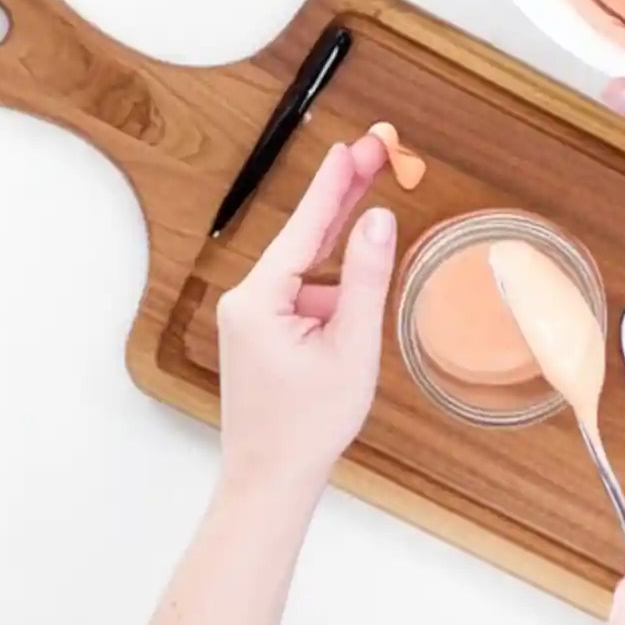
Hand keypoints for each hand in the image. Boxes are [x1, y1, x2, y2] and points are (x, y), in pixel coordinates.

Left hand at [216, 136, 395, 489]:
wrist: (271, 479)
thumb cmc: (308, 425)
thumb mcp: (352, 348)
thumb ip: (365, 278)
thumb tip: (377, 220)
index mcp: (260, 299)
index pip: (305, 226)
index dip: (335, 182)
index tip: (355, 144)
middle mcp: (246, 300)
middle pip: (304, 239)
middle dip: (342, 203)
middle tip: (374, 155)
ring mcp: (250, 317)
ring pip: (308, 277)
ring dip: (343, 285)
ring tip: (352, 338)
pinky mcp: (259, 333)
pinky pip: (301, 300)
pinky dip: (331, 303)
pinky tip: (346, 335)